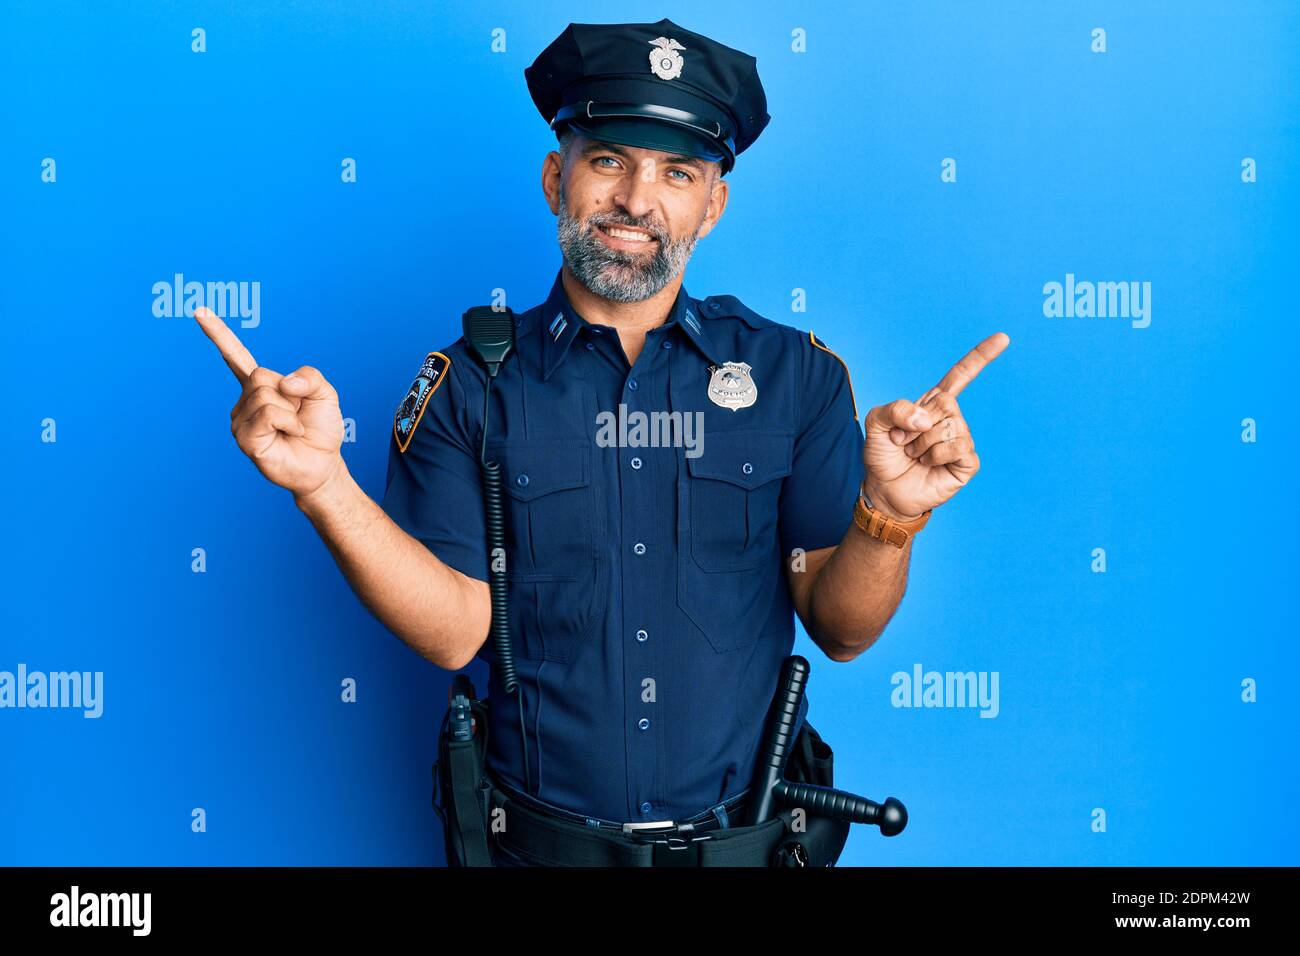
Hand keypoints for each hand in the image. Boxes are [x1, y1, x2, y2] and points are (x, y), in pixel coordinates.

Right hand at [194, 306, 344, 498]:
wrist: (323, 464)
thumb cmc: (320, 429)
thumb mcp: (325, 393)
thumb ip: (310, 376)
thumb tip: (284, 382)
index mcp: (260, 386)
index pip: (236, 357)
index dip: (219, 334)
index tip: (199, 311)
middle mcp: (245, 401)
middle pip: (260, 376)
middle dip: (289, 392)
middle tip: (297, 414)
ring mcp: (241, 421)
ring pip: (265, 395)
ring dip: (291, 411)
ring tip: (294, 428)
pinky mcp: (245, 439)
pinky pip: (268, 415)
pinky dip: (288, 422)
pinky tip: (291, 435)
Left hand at [862, 332, 1009, 519]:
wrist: (884, 489)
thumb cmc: (883, 454)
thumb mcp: (877, 423)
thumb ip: (895, 409)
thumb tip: (926, 418)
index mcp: (933, 403)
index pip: (961, 375)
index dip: (981, 357)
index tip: (1003, 338)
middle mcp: (951, 419)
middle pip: (947, 404)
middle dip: (916, 425)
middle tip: (904, 441)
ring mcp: (961, 440)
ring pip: (950, 428)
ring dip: (922, 444)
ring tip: (915, 455)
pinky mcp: (967, 462)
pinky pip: (958, 448)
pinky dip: (936, 457)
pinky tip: (929, 465)